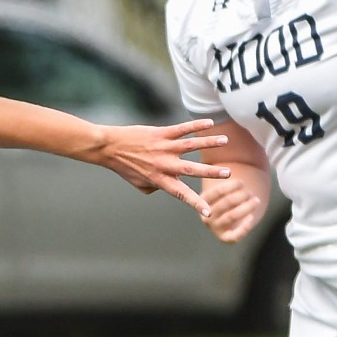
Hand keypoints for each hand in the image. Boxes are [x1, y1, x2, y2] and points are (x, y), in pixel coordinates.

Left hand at [93, 119, 229, 216]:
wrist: (109, 147)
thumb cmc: (124, 167)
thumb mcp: (139, 183)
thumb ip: (154, 188)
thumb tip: (165, 188)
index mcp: (159, 179)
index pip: (180, 194)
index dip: (195, 203)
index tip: (208, 213)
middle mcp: (164, 164)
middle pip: (191, 169)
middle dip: (209, 172)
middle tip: (227, 174)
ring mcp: (163, 148)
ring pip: (190, 145)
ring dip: (209, 143)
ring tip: (225, 142)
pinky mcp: (161, 133)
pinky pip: (182, 129)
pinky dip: (196, 126)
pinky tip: (210, 124)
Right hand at [198, 174, 265, 243]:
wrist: (230, 219)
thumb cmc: (229, 198)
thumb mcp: (224, 186)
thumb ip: (222, 170)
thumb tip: (226, 142)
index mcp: (203, 202)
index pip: (214, 194)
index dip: (229, 187)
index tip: (241, 182)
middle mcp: (207, 216)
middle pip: (224, 204)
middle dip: (240, 196)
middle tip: (249, 191)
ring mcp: (216, 228)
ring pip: (231, 217)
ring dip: (246, 207)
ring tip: (255, 199)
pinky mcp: (226, 238)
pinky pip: (234, 236)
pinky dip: (244, 227)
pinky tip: (252, 217)